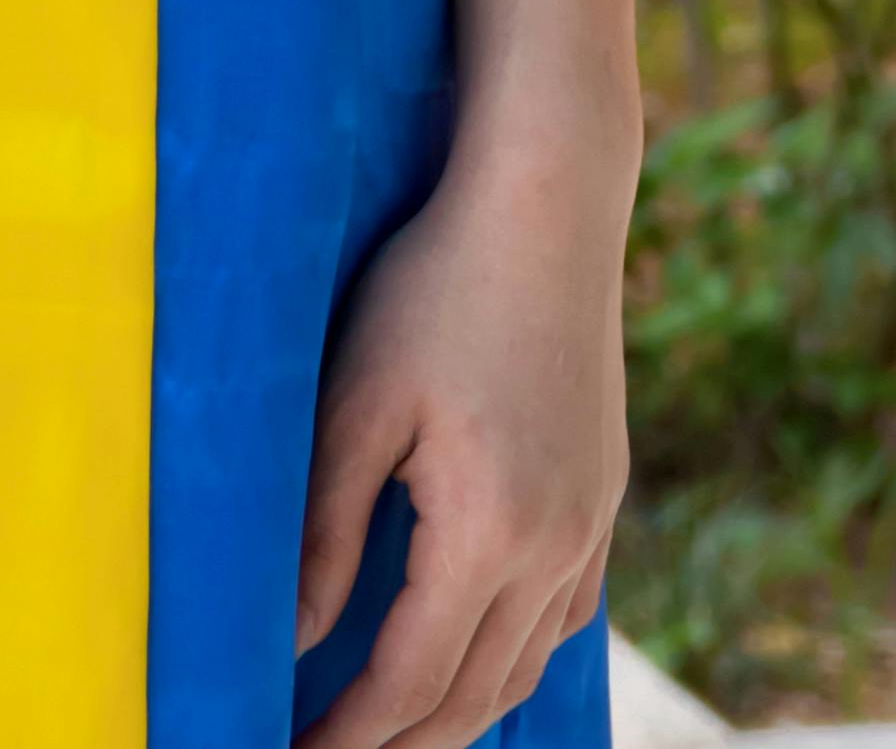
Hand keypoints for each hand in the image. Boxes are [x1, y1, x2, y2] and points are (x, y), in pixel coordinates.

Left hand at [295, 0, 641, 748]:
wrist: (550, 202)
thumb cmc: (436, 284)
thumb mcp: (357, 398)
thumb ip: (324, 525)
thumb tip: (291, 636)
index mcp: (489, 532)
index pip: (408, 683)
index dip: (347, 736)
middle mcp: (554, 547)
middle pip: (473, 697)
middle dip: (399, 746)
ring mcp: (591, 522)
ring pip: (526, 667)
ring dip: (458, 714)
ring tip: (389, 731)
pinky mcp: (603, 493)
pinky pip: (562, 618)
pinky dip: (512, 659)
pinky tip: (473, 656)